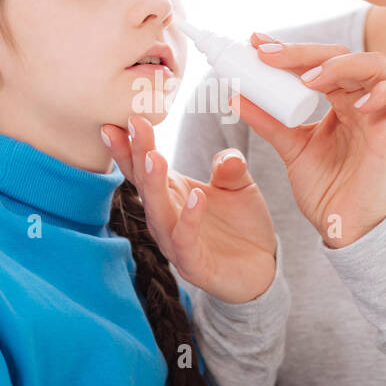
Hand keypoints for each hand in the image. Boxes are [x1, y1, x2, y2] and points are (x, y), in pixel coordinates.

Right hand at [101, 114, 276, 304]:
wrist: (261, 267)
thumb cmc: (241, 225)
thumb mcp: (240, 186)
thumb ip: (231, 168)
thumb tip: (227, 156)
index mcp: (171, 194)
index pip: (144, 168)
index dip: (131, 145)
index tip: (124, 117)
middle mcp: (167, 218)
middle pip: (145, 184)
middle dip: (137, 154)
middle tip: (135, 124)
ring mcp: (177, 243)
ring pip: (158, 213)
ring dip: (154, 185)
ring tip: (155, 157)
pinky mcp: (195, 265)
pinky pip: (186, 241)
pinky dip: (189, 219)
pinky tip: (195, 196)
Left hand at [234, 33, 385, 247]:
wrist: (342, 226)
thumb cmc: (324, 187)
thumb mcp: (289, 147)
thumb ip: (267, 120)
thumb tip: (233, 95)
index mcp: (339, 98)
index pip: (319, 60)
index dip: (290, 49)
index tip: (256, 44)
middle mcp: (362, 99)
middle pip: (342, 54)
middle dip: (304, 51)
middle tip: (268, 56)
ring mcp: (382, 113)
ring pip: (375, 64)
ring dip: (339, 65)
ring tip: (308, 81)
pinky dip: (382, 93)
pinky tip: (355, 105)